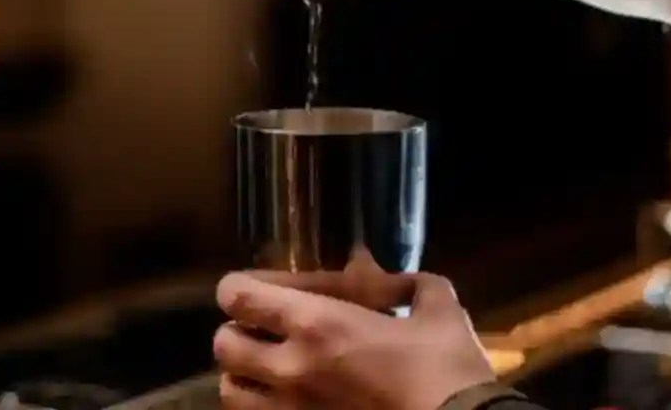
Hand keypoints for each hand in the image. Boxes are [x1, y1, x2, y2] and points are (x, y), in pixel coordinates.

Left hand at [213, 271, 495, 409]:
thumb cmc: (447, 368)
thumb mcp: (437, 310)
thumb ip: (408, 284)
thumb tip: (388, 273)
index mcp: (317, 325)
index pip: (237, 296)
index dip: (240, 288)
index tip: (258, 289)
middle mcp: (291, 369)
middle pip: (223, 345)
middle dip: (238, 333)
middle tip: (265, 331)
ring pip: (231, 391)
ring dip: (244, 375)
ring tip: (270, 371)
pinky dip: (264, 408)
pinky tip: (293, 400)